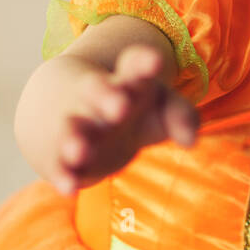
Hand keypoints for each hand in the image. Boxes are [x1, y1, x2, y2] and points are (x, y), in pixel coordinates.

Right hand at [48, 45, 198, 193]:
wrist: (66, 111)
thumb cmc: (132, 108)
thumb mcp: (160, 106)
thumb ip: (181, 115)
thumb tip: (190, 141)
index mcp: (127, 81)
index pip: (134, 64)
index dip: (144, 62)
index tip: (155, 62)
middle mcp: (97, 98)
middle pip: (98, 90)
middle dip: (108, 97)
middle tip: (120, 107)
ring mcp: (76, 125)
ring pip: (73, 129)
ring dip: (76, 140)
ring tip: (80, 151)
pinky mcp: (61, 155)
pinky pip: (59, 164)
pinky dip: (63, 176)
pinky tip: (68, 188)